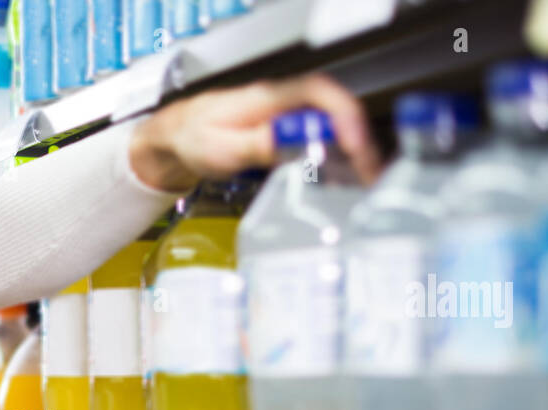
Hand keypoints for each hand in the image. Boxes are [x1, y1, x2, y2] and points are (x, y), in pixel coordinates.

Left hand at [128, 73, 382, 192]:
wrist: (176, 137)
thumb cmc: (194, 137)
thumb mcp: (223, 148)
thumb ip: (258, 144)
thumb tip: (289, 140)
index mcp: (268, 100)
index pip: (319, 94)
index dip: (344, 116)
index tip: (356, 143)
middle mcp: (280, 103)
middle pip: (334, 112)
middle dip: (359, 139)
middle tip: (370, 172)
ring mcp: (283, 116)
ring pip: (330, 125)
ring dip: (352, 149)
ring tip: (365, 178)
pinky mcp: (283, 131)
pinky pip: (318, 136)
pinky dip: (336, 154)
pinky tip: (343, 174)